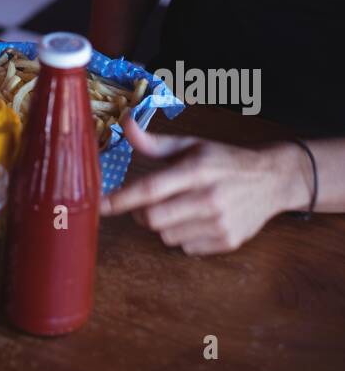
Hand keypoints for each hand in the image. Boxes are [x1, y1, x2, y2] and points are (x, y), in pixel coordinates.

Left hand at [100, 115, 296, 254]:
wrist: (271, 181)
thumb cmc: (225, 160)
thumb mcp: (191, 145)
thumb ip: (154, 142)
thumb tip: (124, 122)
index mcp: (196, 170)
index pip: (149, 189)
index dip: (120, 199)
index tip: (98, 206)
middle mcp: (208, 198)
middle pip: (152, 219)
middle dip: (140, 213)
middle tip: (147, 202)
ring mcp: (219, 224)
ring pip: (166, 235)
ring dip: (162, 224)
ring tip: (179, 206)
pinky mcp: (226, 242)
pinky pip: (185, 247)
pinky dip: (182, 235)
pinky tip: (196, 219)